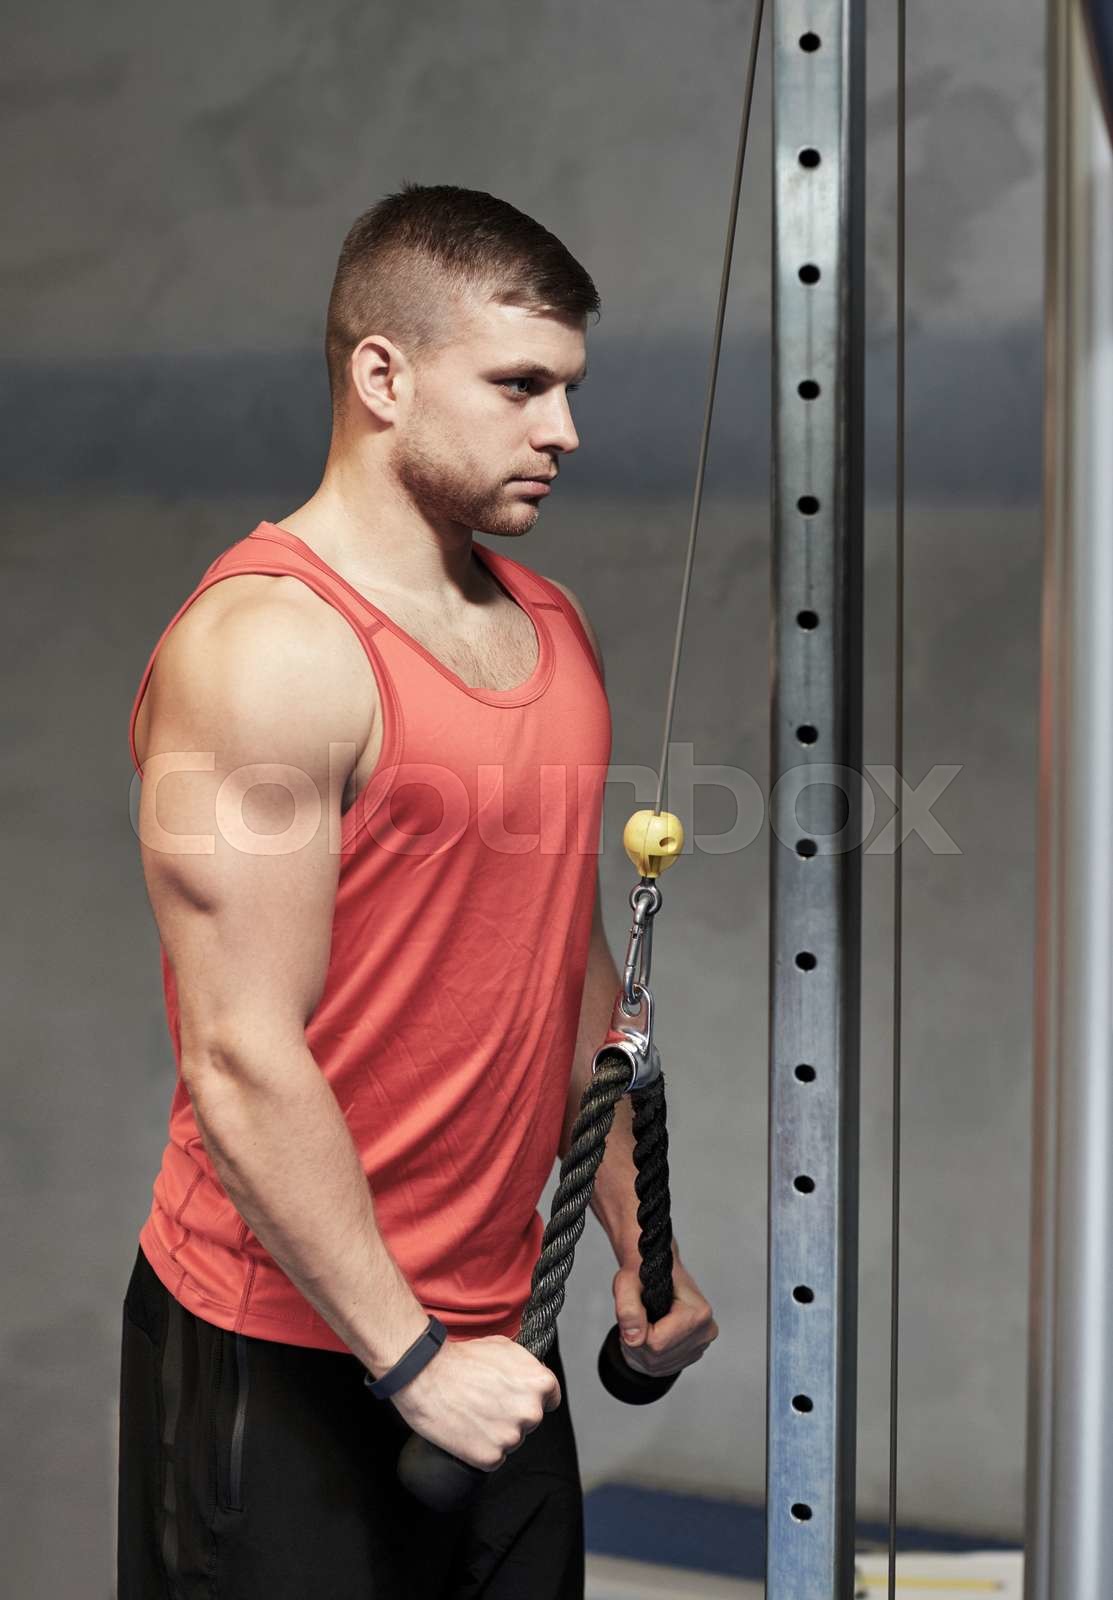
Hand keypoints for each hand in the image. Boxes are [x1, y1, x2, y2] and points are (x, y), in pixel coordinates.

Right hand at [390, 1335, 560, 1471]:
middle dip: (513, 1413)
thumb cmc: (462, 1359)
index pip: (551, 1398)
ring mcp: (511, 1437)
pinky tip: (467, 1429)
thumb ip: (527, 1365)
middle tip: (487, 1402)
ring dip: (497, 1432)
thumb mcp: (504, 1347)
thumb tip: (532, 1377)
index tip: (517, 1397)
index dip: (532, 1396)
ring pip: (511, 1439)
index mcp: (539, 1384)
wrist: (427, 1376)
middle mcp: (531, 1412)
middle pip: (530, 1421)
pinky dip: (481, 1448)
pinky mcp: (491, 1457)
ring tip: (473, 1413)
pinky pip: (493, 1457)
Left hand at [612, 1246, 718, 1379]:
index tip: (636, 1312)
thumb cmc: (645, 1274)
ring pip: (658, 1367)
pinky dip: (647, 1358)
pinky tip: (647, 1337)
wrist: (658, 1271)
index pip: (657, 1343)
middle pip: (657, 1358)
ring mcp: (701, 1345)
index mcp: (698, 1313)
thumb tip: (634, 1337)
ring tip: (640, 1325)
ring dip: (639, 1352)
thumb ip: (627, 1306)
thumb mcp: (627, 1282)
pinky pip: (663, 1370)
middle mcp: (705, 1331)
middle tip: (634, 1319)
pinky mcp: (693, 1353)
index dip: (637, 1331)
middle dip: (636, 1343)